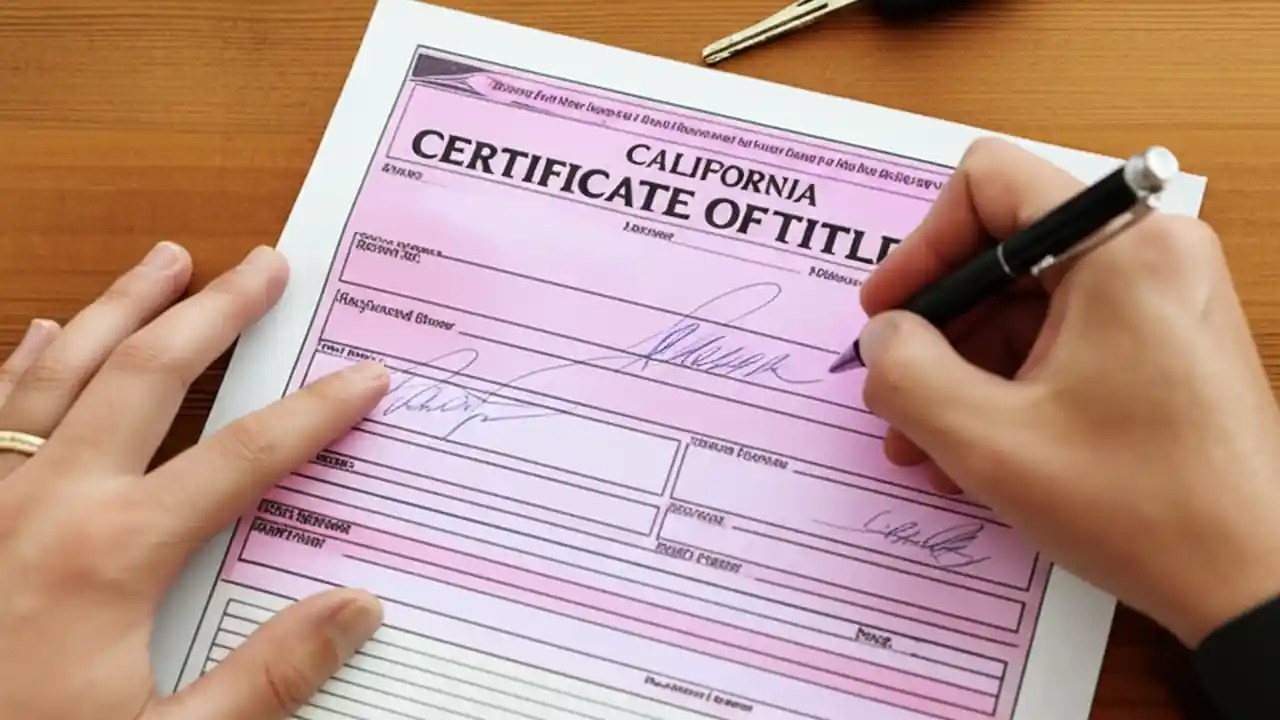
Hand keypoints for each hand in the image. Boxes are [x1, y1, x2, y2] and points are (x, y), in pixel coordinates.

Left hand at [0, 243, 388, 718]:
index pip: (245, 456)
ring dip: (122, 306)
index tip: (364, 378)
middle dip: (217, 311)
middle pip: (151, 373)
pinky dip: (23, 359)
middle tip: (265, 265)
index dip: (316, 412)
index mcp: (115, 552)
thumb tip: (357, 608)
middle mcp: (50, 499)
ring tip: (169, 259)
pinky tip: (44, 329)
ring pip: (64, 367)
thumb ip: (267, 678)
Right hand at [858, 138, 1279, 646]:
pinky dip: (1009, 384)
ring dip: (964, 369)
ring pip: (1028, 304)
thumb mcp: (990, 443)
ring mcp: (1166, 299)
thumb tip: (881, 338)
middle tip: (894, 391)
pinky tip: (971, 449)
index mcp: (1122, 248)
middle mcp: (1153, 253)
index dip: (920, 246)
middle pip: (1005, 250)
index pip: (989, 185)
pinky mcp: (1166, 343)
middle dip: (937, 328)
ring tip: (922, 443)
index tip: (887, 315)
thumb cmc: (1141, 507)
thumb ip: (907, 375)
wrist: (1257, 582)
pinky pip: (1063, 339)